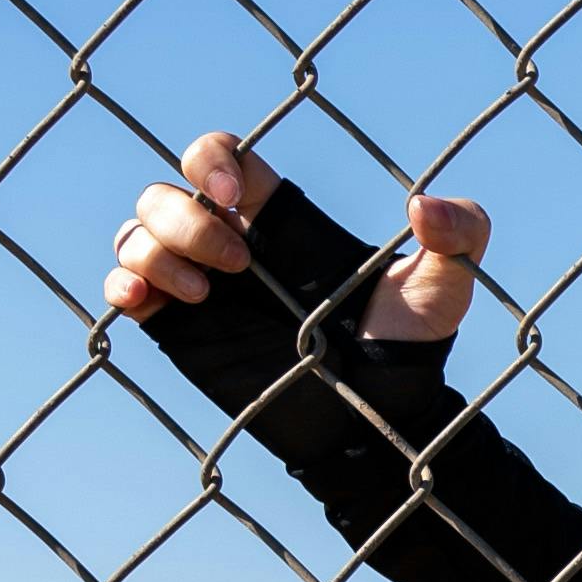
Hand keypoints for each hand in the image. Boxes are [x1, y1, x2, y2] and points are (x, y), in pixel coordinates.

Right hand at [100, 131, 490, 346]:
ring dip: (152, 251)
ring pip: (136, 233)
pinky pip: (124, 288)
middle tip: (236, 267)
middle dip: (183, 215)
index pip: (221, 156)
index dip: (210, 158)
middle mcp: (231, 243)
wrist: (377, 426)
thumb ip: (460, 234)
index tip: (232, 195)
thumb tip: (423, 206)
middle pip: (164, 190)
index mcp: (281, 220)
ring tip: (202, 297)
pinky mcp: (180, 332)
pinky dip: (120, 284)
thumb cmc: (409, 352)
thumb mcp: (447, 289)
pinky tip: (145, 302)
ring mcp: (200, 286)